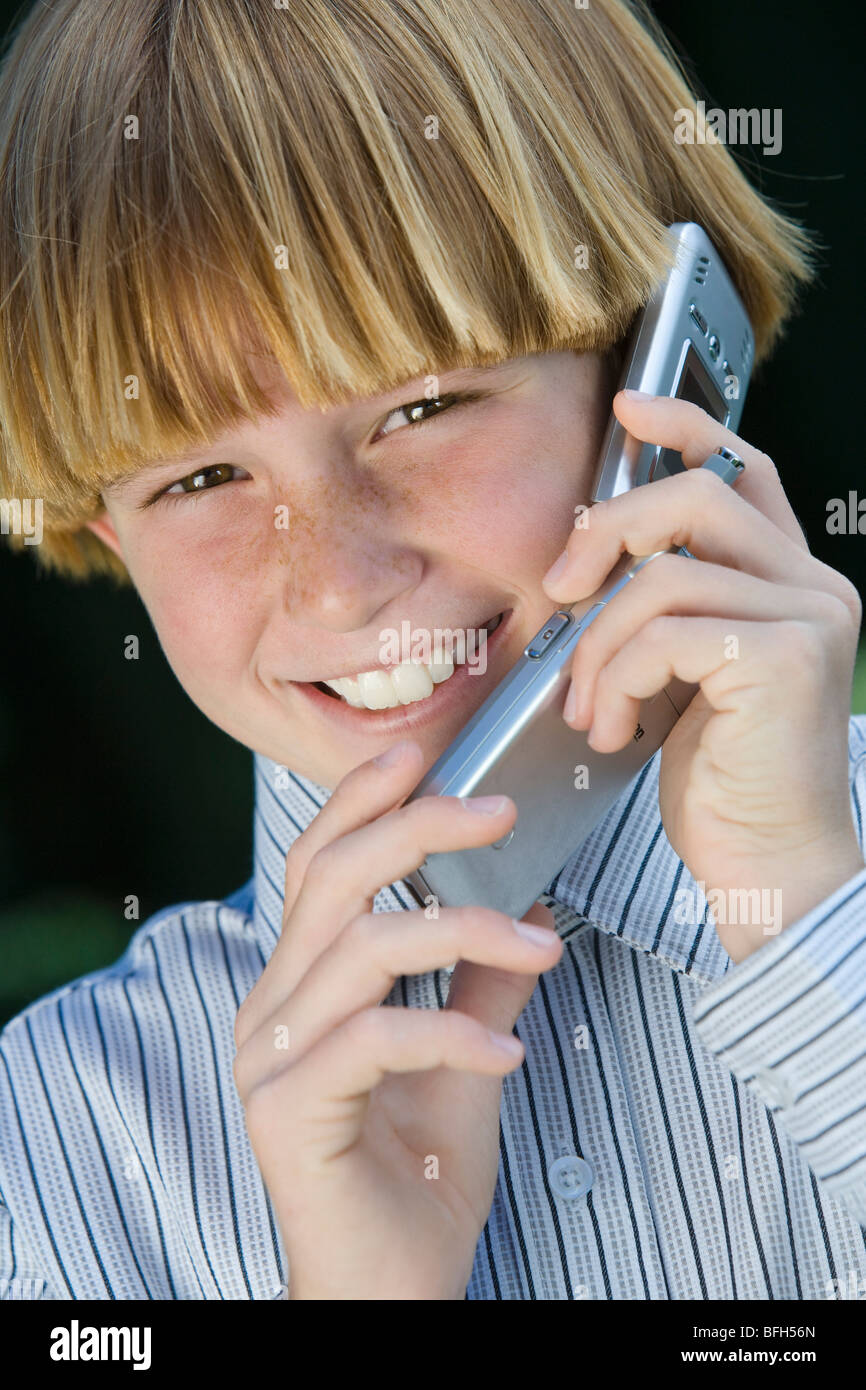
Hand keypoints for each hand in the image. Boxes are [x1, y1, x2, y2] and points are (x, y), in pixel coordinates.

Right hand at [232, 740, 561, 1298]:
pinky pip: (376, 1036)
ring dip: (465, 933)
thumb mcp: (466, 1054)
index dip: (359, 801)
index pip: (316, 867)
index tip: (418, 754)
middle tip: (498, 812)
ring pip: (363, 946)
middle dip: (415, 828)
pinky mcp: (288, 1111)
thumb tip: (527, 896)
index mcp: (300, 987)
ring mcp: (270, 1060)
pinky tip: (509, 1052)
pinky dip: (452, 1031)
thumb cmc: (420, 1176)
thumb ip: (482, 977)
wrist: (392, 1289)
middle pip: (330, 880)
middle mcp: (271, 1010)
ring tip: (540, 944)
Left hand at [542, 390, 863, 962]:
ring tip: (588, 707)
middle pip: (695, 500)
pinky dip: (615, 682)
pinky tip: (614, 731)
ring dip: (597, 646)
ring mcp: (808, 618)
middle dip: (605, 533)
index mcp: (789, 583)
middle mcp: (813, 587)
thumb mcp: (684, 675)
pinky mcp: (784, 659)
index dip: (686, 429)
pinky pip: (662, 635)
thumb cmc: (724, 777)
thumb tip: (590, 563)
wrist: (768, 867)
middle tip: (560, 590)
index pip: (746, 471)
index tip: (627, 409)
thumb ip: (666, 610)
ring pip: (662, 577)